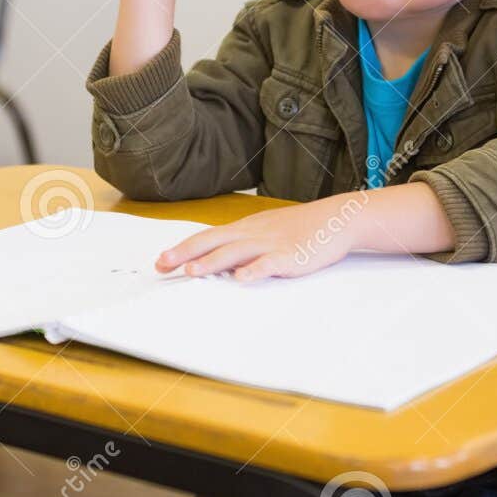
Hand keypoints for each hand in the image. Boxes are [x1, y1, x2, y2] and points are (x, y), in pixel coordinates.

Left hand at [154, 198, 355, 282]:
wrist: (336, 218)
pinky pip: (270, 263)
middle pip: (213, 242)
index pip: (208, 237)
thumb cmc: (300, 227)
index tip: (161, 260)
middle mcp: (253, 234)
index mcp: (245, 229)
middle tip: (162, 265)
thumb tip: (217, 258)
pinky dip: (255, 270)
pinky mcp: (290, 255)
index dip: (183, 248)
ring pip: (236, 252)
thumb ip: (243, 243)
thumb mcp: (266, 230)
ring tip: (191, 272)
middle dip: (185, 254)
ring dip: (212, 262)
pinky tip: (242, 278)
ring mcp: (271, 244)